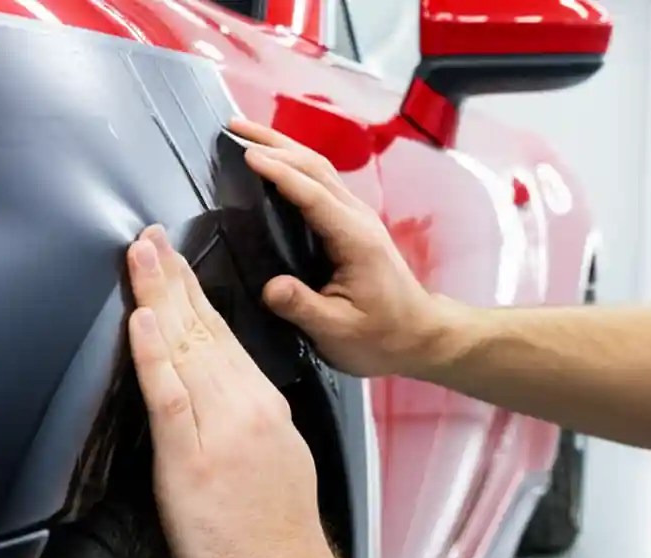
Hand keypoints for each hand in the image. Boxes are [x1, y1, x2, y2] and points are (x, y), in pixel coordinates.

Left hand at [125, 225, 344, 557]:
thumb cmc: (276, 540)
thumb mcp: (277, 463)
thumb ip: (249, 423)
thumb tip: (219, 398)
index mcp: (262, 408)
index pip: (223, 336)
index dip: (194, 295)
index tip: (174, 263)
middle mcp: (246, 408)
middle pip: (203, 330)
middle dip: (172, 279)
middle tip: (149, 238)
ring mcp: (220, 431)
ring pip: (186, 348)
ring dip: (159, 297)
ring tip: (141, 257)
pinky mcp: (192, 460)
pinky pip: (170, 396)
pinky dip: (155, 354)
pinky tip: (142, 320)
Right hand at [230, 118, 453, 377]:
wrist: (418, 335)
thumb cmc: (379, 336)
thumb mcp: (338, 330)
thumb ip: (303, 308)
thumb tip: (270, 287)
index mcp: (354, 239)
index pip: (313, 194)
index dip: (280, 172)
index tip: (247, 154)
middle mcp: (356, 217)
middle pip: (314, 166)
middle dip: (274, 143)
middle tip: (232, 128)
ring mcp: (356, 215)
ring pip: (318, 167)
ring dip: (282, 146)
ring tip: (244, 133)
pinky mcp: (350, 221)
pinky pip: (319, 181)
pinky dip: (292, 164)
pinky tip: (273, 161)